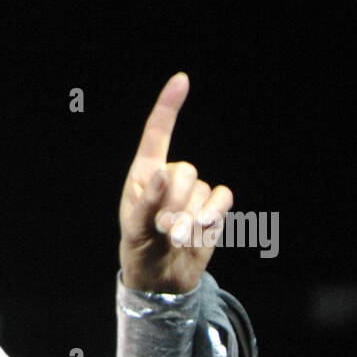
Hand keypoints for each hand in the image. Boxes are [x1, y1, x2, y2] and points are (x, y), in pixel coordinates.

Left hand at [118, 73, 233, 293]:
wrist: (162, 277)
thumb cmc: (139, 249)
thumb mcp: (134, 229)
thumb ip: (146, 202)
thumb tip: (162, 174)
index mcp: (145, 174)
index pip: (158, 134)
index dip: (169, 107)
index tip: (182, 80)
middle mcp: (171, 176)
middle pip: (185, 170)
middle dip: (175, 203)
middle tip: (162, 227)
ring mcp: (194, 190)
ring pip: (202, 190)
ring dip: (190, 218)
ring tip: (174, 237)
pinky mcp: (213, 206)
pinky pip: (222, 198)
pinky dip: (213, 215)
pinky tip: (200, 230)